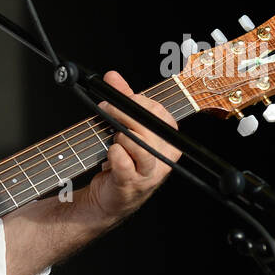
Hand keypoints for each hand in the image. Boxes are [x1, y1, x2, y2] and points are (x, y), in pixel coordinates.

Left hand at [84, 71, 180, 222]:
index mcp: (168, 139)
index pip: (158, 111)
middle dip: (123, 113)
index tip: (118, 99)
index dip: (136, 102)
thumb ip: (123, 101)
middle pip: (149, 124)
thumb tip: (113, 76)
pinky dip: (114, 154)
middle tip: (106, 111)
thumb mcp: (125, 127)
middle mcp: (163, 156)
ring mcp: (149, 171)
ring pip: (139, 143)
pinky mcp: (131, 183)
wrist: (109, 197)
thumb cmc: (121, 161)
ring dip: (120, 136)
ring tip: (112, 139)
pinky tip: (110, 154)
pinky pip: (124, 162)